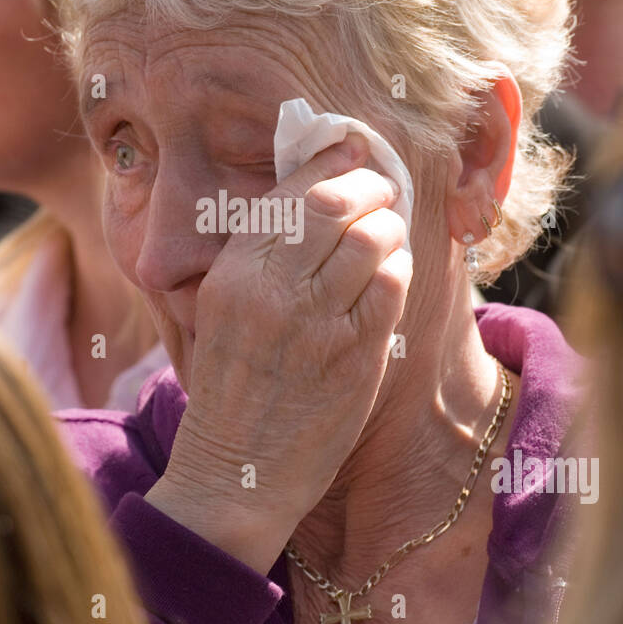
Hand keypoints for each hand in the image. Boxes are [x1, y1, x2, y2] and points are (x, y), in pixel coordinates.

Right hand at [147, 134, 412, 571]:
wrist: (234, 474)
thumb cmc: (233, 391)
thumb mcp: (225, 311)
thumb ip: (263, 257)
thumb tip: (314, 195)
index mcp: (233, 271)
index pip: (292, 191)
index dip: (332, 161)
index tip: (353, 149)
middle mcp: (271, 288)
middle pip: (337, 203)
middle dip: (370, 186)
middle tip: (383, 188)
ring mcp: (315, 321)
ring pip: (373, 238)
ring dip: (390, 227)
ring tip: (387, 233)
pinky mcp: (353, 354)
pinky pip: (391, 287)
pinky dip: (398, 271)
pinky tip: (388, 278)